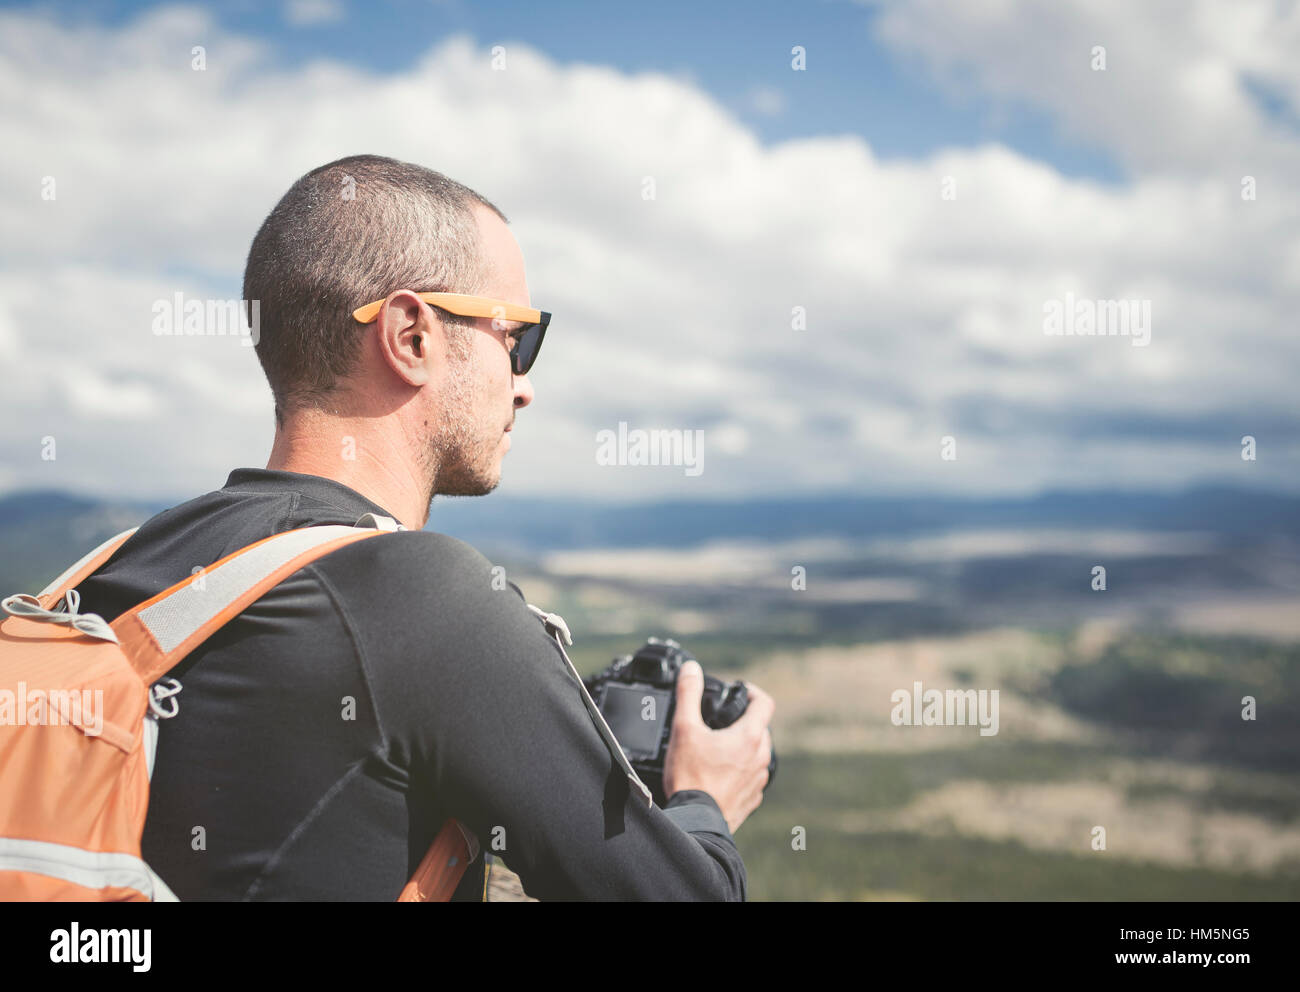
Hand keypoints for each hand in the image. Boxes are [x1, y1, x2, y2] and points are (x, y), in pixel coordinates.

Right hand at [662, 661, 773, 833]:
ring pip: (757, 753)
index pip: (764, 703)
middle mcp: (760, 757)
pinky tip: (719, 774)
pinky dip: (740, 771)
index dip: (752, 692)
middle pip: (760, 728)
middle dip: (743, 721)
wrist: (695, 821)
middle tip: (720, 722)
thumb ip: (688, 694)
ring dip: (742, 747)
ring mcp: (758, 780)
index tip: (739, 692)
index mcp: (749, 736)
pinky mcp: (752, 799)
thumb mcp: (684, 728)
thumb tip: (691, 669)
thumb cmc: (691, 776)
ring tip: (717, 749)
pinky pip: (751, 777)